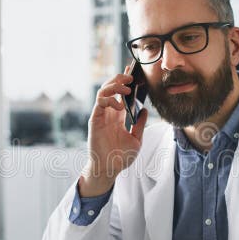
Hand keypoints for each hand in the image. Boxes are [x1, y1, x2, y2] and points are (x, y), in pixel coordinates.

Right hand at [79, 67, 148, 196]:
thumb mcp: (136, 139)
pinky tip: (119, 106)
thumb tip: (144, 110)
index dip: (126, 82)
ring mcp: (101, 115)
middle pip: (111, 88)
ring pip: (104, 91)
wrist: (110, 168)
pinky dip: (109, 100)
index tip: (134, 71)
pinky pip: (100, 103)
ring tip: (127, 87)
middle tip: (131, 75)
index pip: (122, 94)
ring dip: (115, 85)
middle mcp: (109, 113)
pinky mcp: (95, 119)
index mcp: (118, 116)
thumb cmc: (121, 157)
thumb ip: (139, 124)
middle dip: (120, 78)